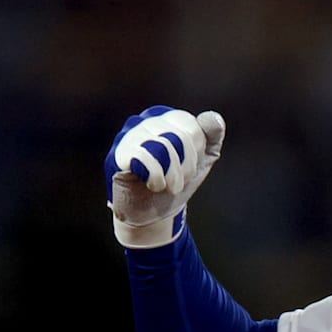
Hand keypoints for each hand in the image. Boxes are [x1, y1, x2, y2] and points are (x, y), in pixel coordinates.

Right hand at [104, 106, 224, 247]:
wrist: (152, 212)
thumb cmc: (176, 181)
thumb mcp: (203, 160)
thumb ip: (212, 137)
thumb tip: (213, 118)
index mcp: (168, 118)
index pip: (191, 126)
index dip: (196, 153)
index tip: (189, 167)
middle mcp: (146, 120)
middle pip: (179, 137)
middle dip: (186, 166)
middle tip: (179, 181)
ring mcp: (129, 135)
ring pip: (162, 146)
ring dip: (172, 175)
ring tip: (168, 185)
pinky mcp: (118, 154)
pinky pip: (143, 157)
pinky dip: (156, 178)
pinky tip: (153, 185)